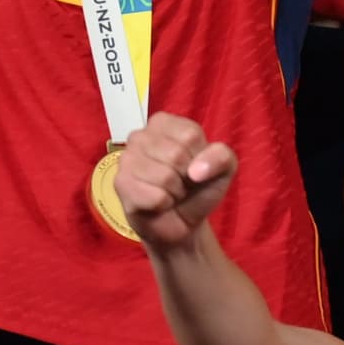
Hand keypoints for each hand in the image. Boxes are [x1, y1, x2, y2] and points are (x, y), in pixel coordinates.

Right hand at [115, 113, 235, 250]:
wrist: (181, 222)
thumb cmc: (198, 188)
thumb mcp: (223, 169)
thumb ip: (221, 157)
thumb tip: (196, 170)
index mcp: (164, 123)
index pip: (190, 135)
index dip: (199, 157)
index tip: (194, 167)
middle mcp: (140, 135)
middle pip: (176, 155)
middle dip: (186, 177)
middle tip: (181, 183)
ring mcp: (126, 159)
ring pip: (164, 177)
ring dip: (175, 193)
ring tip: (170, 193)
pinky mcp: (120, 184)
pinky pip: (154, 197)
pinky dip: (163, 204)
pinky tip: (158, 203)